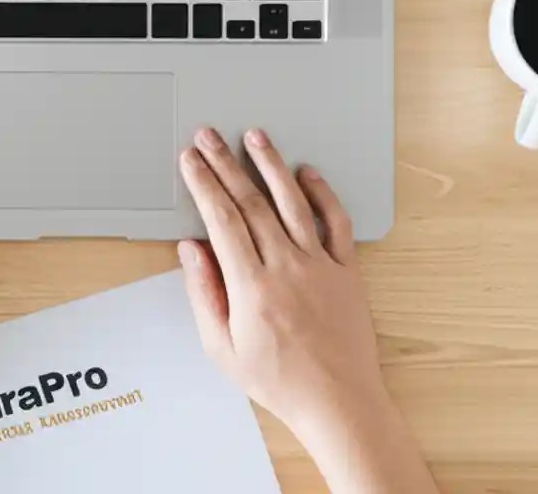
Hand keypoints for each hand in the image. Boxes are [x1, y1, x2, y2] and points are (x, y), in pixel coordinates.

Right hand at [178, 128, 438, 493]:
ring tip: (256, 137)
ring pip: (292, 202)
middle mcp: (287, 267)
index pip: (221, 219)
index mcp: (252, 287)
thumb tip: (192, 250)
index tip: (191, 161)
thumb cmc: (279, 382)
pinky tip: (308, 174)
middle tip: (209, 137)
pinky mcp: (346, 271)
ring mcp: (320, 265)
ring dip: (271, 165)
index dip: (204, 184)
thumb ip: (205, 294)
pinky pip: (335, 222)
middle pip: (251, 202)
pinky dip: (322, 194)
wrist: (338, 401)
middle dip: (226, 164)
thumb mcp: (222, 348)